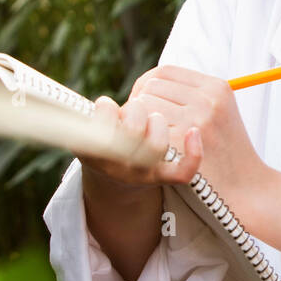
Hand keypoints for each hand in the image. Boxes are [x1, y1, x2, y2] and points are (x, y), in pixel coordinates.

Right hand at [74, 95, 202, 192]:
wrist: (115, 178)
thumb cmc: (103, 138)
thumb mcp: (86, 128)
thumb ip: (88, 114)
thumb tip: (97, 102)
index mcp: (91, 153)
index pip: (98, 130)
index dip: (106, 110)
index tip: (107, 102)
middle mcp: (116, 167)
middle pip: (131, 132)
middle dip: (134, 109)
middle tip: (134, 107)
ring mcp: (140, 173)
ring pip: (155, 145)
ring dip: (156, 120)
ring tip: (152, 117)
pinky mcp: (162, 177)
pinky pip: (182, 173)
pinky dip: (192, 154)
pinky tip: (193, 133)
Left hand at [126, 65, 270, 205]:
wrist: (243, 185)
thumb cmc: (226, 150)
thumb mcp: (220, 112)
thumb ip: (191, 94)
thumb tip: (148, 83)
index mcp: (217, 87)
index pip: (165, 71)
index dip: (148, 84)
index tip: (146, 102)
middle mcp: (207, 99)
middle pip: (151, 86)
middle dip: (141, 101)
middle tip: (143, 122)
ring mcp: (194, 120)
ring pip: (143, 104)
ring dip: (138, 119)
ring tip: (146, 135)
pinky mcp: (179, 141)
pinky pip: (142, 126)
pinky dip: (139, 135)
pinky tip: (146, 147)